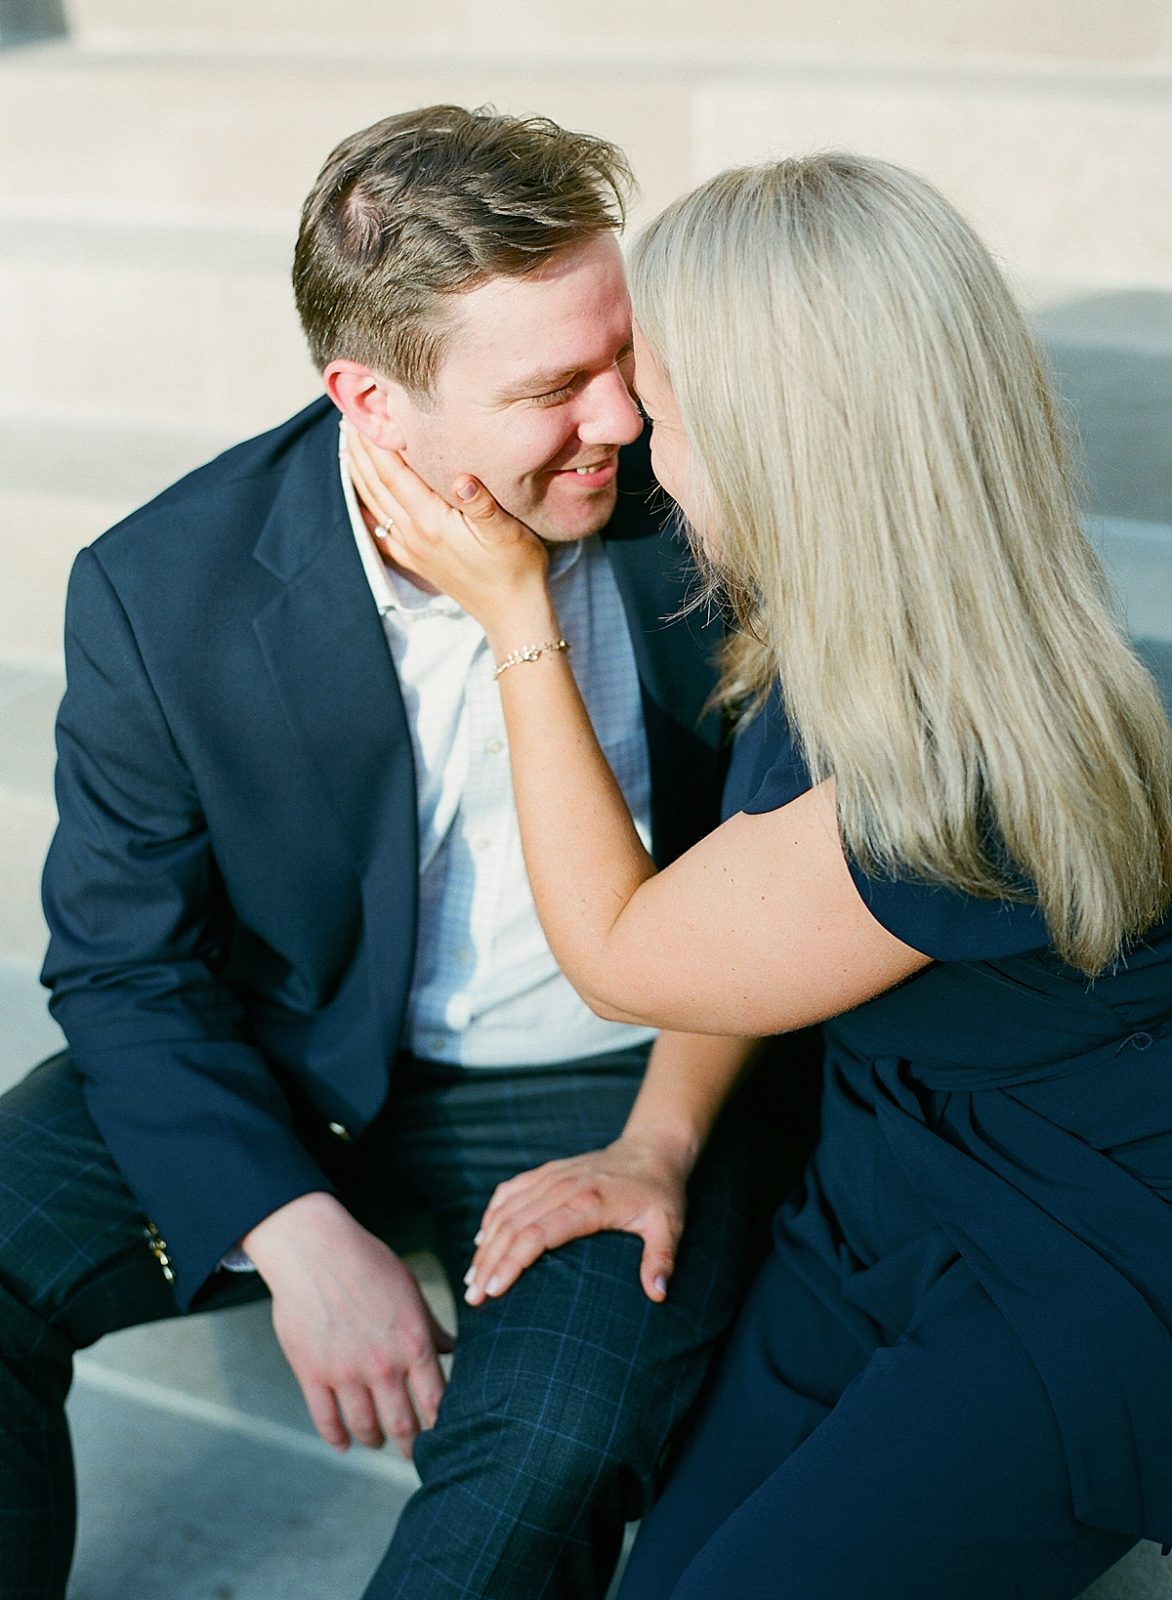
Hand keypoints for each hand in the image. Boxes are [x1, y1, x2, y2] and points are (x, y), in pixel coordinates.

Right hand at [243, 1192, 452, 1458]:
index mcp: (413, 1343)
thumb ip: (430, 1326)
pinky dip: (337, 1439)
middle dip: (412, 1445)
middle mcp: (383, 1365)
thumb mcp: (410, 1289)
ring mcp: (346, 1373)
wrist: (314, 1248)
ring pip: (366, 1427)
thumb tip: (452, 1349)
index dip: (443, 1425)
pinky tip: (344, 1444)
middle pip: (403, 1423)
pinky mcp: (313, 1375)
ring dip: (375, 1440)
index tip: (445, 1435)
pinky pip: (327, 1421)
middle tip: (416, 1455)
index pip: (437, 1400)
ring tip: (378, 1442)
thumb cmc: (367, 1261)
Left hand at [343, 426, 554, 645]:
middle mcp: (414, 534)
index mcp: (432, 522)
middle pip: (376, 486)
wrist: (513, 613)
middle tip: (346, 422)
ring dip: (359, 476)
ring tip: (348, 450)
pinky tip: (362, 503)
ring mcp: (413, 550)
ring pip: (375, 505)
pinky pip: (382, 532)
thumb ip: (482, 503)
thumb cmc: (516, 567)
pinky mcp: (418, 562)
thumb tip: (462, 477)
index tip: (361, 416)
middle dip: (360, 453)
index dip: (375, 444)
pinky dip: (368, 511)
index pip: (393, 474)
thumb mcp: (507, 531)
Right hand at [464, 1137, 689, 1306]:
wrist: (652, 1150)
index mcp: (587, 1202)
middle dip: (489, 1262)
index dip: (511, 1262)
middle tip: (472, 1297)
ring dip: (486, 1243)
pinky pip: (512, 1190)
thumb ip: (661, 1258)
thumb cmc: (660, 1192)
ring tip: (470, 1277)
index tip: (493, 1291)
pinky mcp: (549, 1172)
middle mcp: (563, 1187)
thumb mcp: (669, 1224)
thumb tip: (658, 1295)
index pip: (537, 1234)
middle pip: (513, 1226)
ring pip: (507, 1210)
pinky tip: (482, 1236)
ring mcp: (552, 1177)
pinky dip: (493, 1213)